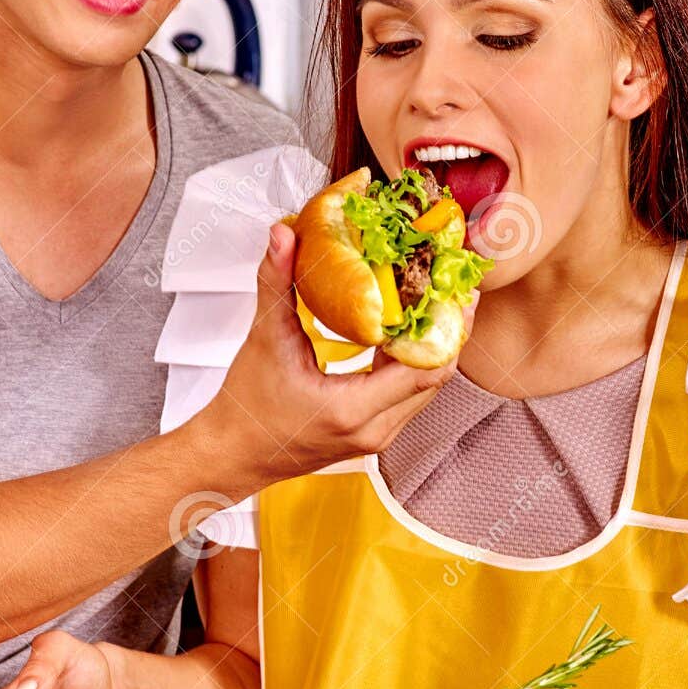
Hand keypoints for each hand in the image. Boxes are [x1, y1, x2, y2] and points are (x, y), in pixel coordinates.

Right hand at [199, 222, 472, 488]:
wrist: (233, 453)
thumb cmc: (247, 409)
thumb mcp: (264, 339)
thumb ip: (277, 282)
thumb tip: (284, 235)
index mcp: (352, 409)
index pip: (424, 369)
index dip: (446, 328)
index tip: (453, 292)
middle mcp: (373, 430)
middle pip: (436, 378)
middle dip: (448, 332)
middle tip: (454, 289)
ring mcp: (377, 437)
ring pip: (426, 389)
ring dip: (434, 348)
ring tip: (439, 305)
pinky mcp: (373, 435)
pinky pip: (410, 397)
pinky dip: (415, 365)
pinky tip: (410, 334)